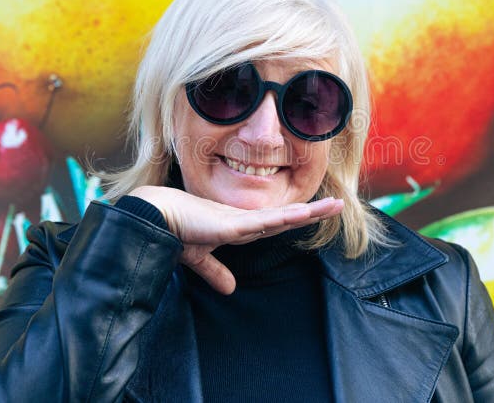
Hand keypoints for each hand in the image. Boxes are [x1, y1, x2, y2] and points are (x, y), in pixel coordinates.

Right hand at [126, 186, 343, 294]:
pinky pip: (265, 222)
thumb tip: (230, 289)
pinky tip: (303, 215)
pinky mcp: (232, 224)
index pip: (276, 222)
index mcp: (240, 226)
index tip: (317, 214)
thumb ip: (216, 272)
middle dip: (313, 211)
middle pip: (287, 216)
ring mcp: (241, 220)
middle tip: (338, 204)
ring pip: (283, 216)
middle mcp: (246, 220)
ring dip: (309, 212)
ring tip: (334, 206)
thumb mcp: (201, 257)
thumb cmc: (177, 231)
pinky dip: (285, 218)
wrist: (156, 216)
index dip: (297, 218)